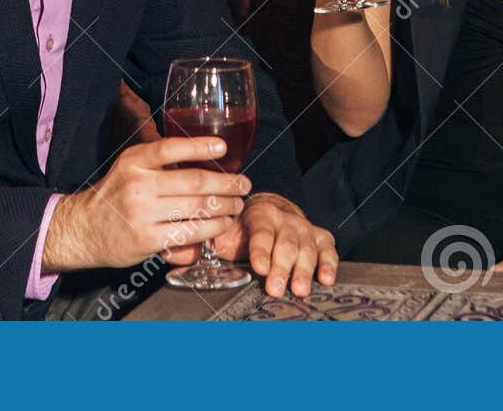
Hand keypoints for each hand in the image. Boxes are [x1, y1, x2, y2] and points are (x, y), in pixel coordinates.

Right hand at [38, 137, 249, 270]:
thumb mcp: (130, 168)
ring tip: (237, 205)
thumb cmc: (115, 195)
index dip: (200, 147)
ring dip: (225, 207)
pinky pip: (189, 232)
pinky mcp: (148, 240)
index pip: (171, 148)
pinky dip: (212, 229)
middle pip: (195, 182)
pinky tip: (222, 224)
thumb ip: (161, 161)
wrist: (83, 229)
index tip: (223, 148)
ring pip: (197, 208)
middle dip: (227, 184)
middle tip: (243, 184)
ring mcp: (143, 214)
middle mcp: (138, 185)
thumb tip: (206, 155)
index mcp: (135, 161)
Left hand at [209, 193, 337, 297]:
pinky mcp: (320, 237)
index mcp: (258, 215)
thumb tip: (173, 254)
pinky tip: (326, 279)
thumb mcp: (223, 233)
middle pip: (286, 243)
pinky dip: (329, 263)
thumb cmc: (243, 230)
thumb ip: (199, 245)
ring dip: (304, 269)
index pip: (262, 231)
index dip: (261, 249)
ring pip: (307, 247)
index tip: (258, 267)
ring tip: (299, 289)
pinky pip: (328, 248)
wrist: (271, 213)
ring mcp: (304, 227)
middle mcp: (284, 219)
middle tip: (275, 288)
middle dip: (281, 267)